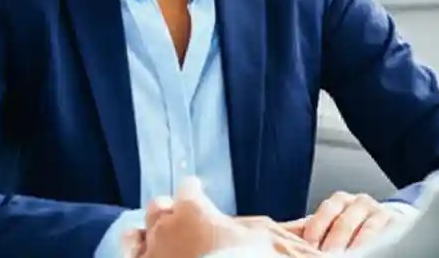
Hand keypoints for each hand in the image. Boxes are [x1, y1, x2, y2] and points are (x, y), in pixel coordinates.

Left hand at [138, 178, 267, 257]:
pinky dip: (137, 253)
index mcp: (193, 209)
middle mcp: (166, 225)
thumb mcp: (265, 238)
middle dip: (169, 209)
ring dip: (148, 231)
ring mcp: (150, 251)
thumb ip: (274, 232)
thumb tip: (308, 230)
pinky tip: (142, 253)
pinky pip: (130, 254)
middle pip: (159, 206)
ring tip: (154, 235)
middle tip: (179, 217)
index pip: (189, 187)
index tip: (199, 193)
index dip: (196, 191)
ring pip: (137, 231)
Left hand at [286, 192, 411, 251]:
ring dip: (355, 247)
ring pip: (365, 231)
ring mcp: (379, 212)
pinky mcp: (395, 223)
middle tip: (325, 256)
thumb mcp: (330, 224)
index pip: (325, 213)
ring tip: (345, 257)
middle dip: (333, 244)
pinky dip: (373, 245)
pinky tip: (365, 253)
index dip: (316, 231)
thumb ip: (308, 227)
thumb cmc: (351, 226)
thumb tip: (277, 231)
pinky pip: (383, 235)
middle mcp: (359, 202)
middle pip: (344, 224)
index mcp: (339, 201)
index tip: (308, 247)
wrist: (389, 222)